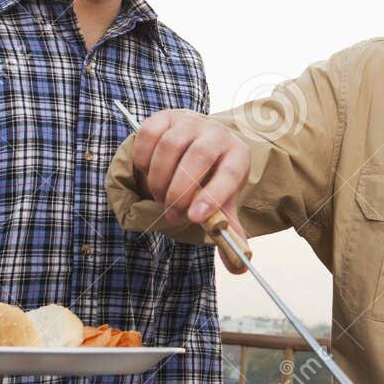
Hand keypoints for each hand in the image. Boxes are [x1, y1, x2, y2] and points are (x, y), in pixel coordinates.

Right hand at [131, 110, 252, 269]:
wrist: (198, 146)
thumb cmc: (210, 180)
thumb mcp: (222, 203)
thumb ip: (227, 231)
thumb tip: (239, 267)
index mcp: (237, 155)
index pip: (228, 174)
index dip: (211, 197)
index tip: (194, 218)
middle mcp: (216, 133)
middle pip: (197, 157)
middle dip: (180, 191)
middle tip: (171, 213)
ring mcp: (190, 122)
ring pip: (170, 147)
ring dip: (160, 178)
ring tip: (160, 196)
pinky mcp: (164, 117)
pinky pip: (148, 134)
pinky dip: (144, 158)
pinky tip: (147, 172)